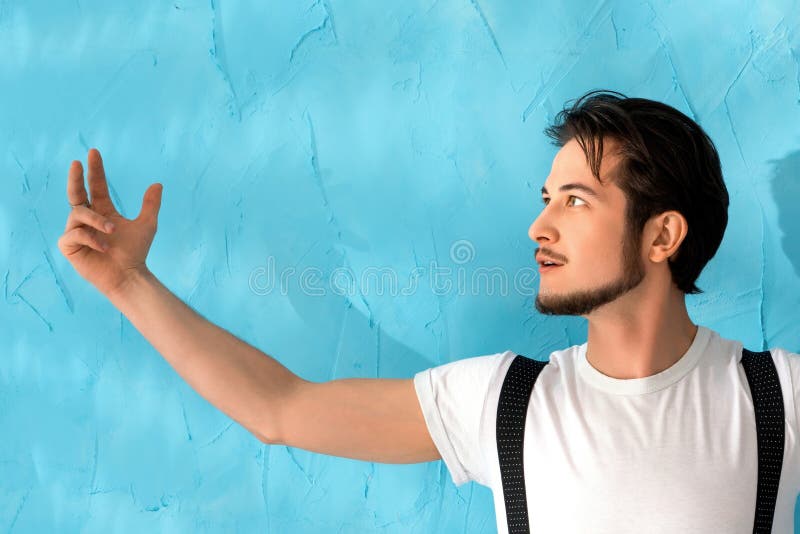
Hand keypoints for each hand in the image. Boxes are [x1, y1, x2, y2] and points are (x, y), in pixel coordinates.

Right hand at [57, 148, 162, 297]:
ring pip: (79, 214)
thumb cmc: (135, 253)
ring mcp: (76, 231)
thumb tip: (158, 184)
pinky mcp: (69, 246)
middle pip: (76, 193)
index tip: (93, 152)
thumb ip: (150, 205)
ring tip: (112, 232)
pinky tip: (105, 246)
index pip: (96, 187)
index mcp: (102, 212)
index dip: (95, 170)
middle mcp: (86, 219)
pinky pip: (75, 233)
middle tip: (76, 163)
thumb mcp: (147, 225)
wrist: (128, 276)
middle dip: (75, 177)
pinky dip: (91, 237)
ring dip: (97, 221)